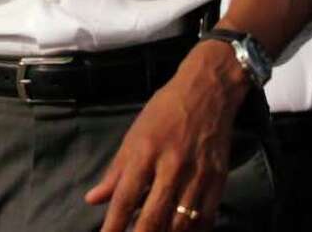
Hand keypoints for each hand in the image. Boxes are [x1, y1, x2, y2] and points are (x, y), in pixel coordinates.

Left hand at [85, 43, 247, 230]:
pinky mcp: (218, 181)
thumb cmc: (164, 111)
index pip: (125, 196)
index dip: (113, 224)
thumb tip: (93, 199)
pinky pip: (205, 219)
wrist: (207, 92)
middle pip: (153, 215)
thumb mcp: (134, 134)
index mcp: (145, 151)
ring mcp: (198, 175)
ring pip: (180, 223)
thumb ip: (115, 171)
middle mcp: (171, 166)